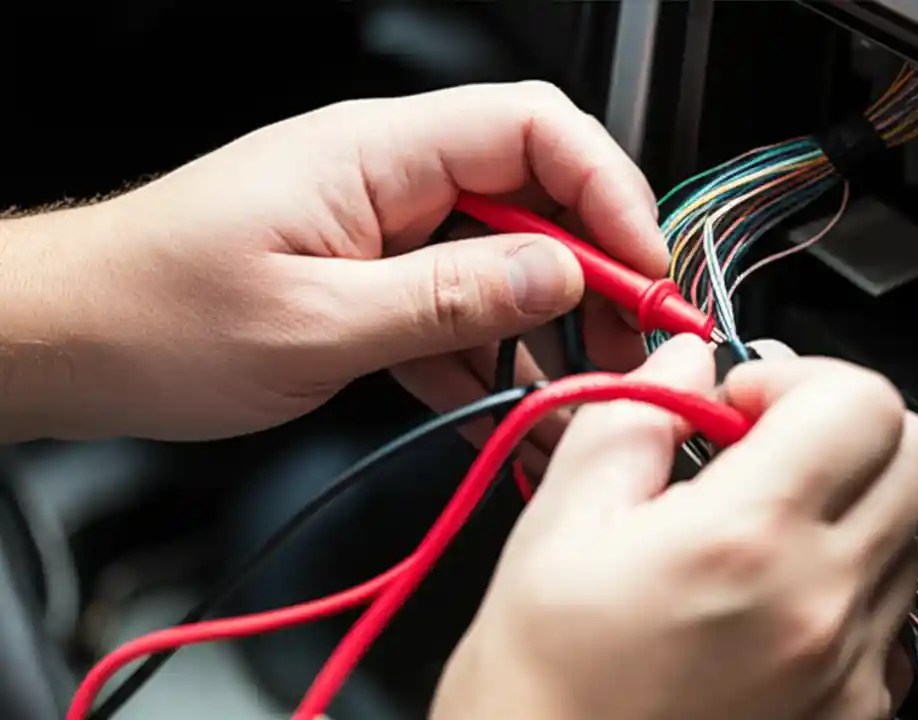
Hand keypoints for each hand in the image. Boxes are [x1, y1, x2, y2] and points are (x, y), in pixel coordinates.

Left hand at [0, 81, 664, 453]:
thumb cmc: (152, 317)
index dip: (608, 191)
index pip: (536, 129)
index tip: (641, 268)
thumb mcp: (315, 322)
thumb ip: (448, 299)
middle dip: (593, 269)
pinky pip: (454, 305)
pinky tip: (497, 409)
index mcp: (377, 154)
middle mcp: (389, 177)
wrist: (65, 341)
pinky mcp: (369, 277)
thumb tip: (560, 276)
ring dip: (544, 326)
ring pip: (504, 258)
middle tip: (621, 343)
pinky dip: (484, 356)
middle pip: (537, 194)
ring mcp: (382, 228)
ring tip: (567, 394)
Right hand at [430, 335, 917, 719]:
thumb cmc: (541, 689)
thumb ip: (632, 418)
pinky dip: (845, 584)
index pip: (861, 401)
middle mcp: (821, 603)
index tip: (741, 406)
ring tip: (753, 535)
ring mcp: (850, 668)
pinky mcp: (855, 715)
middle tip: (763, 448)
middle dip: (841, 427)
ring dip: (843, 506)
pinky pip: (891, 616)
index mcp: (746, 538)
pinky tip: (770, 600)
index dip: (799, 378)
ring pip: (906, 532)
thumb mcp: (558, 527)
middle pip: (914, 455)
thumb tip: (684, 363)